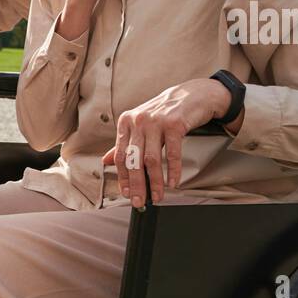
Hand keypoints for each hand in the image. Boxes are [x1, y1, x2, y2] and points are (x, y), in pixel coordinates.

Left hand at [101, 79, 230, 206]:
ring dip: (154, 182)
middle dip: (136, 185)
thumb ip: (125, 143)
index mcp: (126, 122)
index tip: (127, 193)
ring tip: (158, 196)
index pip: (121, 155)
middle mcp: (138, 121)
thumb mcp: (141, 126)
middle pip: (134, 160)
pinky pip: (172, 153)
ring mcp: (156, 121)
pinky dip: (173, 170)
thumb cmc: (164, 113)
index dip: (123, 177)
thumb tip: (106, 161)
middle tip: (140, 202)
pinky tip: (173, 182)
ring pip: (151, 159)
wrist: (191, 95)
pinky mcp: (174, 124)